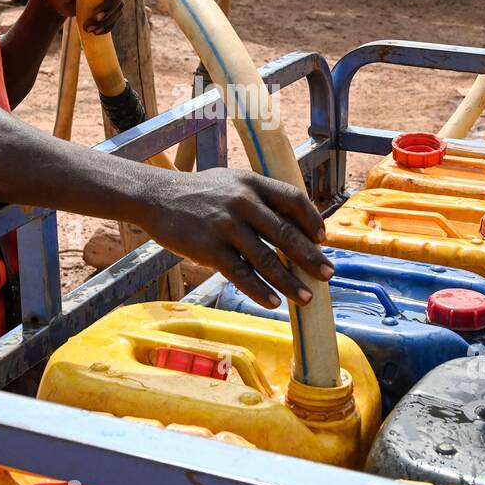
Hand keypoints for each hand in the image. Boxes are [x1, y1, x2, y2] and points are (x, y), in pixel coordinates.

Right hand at [138, 169, 333, 308]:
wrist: (156, 196)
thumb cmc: (199, 192)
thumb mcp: (232, 182)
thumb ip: (259, 198)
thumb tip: (292, 225)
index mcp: (252, 183)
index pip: (293, 199)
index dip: (311, 220)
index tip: (322, 240)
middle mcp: (242, 201)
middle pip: (286, 233)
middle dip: (311, 257)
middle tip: (328, 274)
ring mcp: (226, 225)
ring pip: (267, 259)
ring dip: (290, 282)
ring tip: (307, 297)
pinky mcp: (209, 248)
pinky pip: (241, 274)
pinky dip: (259, 291)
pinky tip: (273, 302)